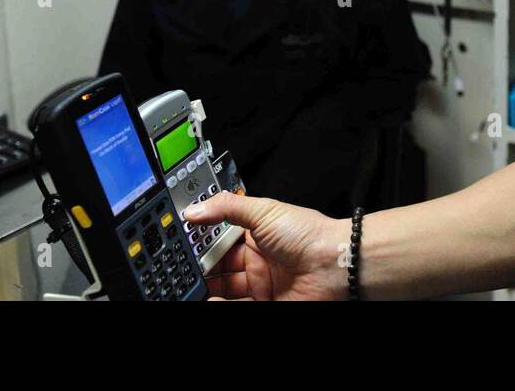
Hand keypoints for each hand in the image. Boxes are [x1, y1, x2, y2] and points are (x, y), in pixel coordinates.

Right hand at [185, 193, 347, 300]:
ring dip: (207, 287)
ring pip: (225, 289)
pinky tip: (211, 296)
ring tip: (190, 284)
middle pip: (219, 268)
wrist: (333, 265)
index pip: (221, 240)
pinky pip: (236, 307)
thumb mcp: (264, 212)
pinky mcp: (266, 304)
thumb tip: (195, 208)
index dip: (202, 242)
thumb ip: (227, 207)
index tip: (182, 243)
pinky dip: (219, 303)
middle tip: (181, 268)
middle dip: (200, 268)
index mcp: (257, 236)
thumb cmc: (308, 235)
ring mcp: (262, 285)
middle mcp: (258, 261)